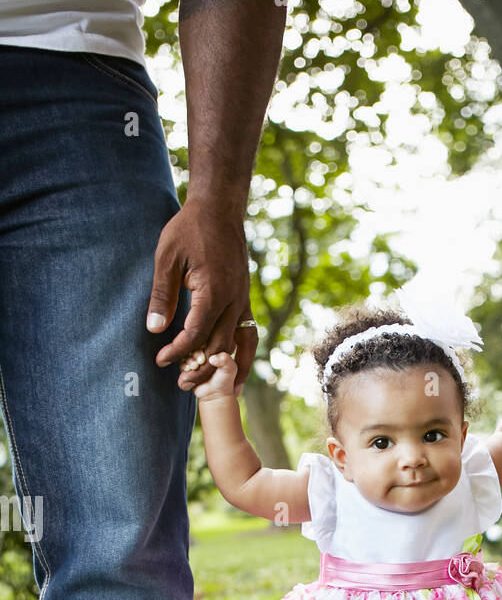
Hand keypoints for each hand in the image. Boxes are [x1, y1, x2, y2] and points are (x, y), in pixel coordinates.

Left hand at [145, 198, 256, 389]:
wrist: (219, 210)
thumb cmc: (189, 229)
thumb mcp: (167, 258)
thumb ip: (163, 295)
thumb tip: (155, 328)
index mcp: (213, 291)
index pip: (195, 333)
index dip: (178, 351)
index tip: (160, 360)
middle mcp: (233, 301)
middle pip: (217, 347)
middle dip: (198, 368)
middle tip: (180, 384)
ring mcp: (243, 302)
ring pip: (236, 347)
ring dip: (223, 371)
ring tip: (209, 390)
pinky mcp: (245, 301)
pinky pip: (247, 336)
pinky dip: (242, 358)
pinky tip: (235, 375)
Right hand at [183, 350, 238, 399]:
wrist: (215, 395)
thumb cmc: (225, 382)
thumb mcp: (230, 370)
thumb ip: (226, 361)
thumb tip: (212, 358)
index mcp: (217, 346)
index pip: (205, 339)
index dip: (202, 348)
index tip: (204, 359)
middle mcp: (206, 350)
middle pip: (194, 345)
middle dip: (194, 355)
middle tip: (198, 364)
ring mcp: (197, 357)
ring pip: (186, 353)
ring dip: (188, 360)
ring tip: (194, 367)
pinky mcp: (189, 365)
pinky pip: (182, 361)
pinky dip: (184, 366)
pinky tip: (189, 370)